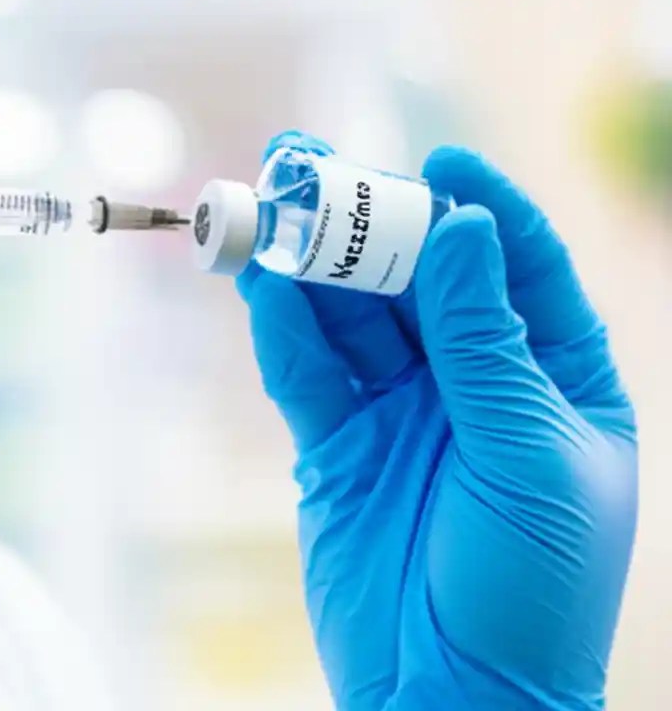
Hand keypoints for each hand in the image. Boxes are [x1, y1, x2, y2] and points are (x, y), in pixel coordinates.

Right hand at [241, 132, 637, 709]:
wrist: (449, 697)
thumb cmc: (529, 587)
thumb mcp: (529, 453)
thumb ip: (488, 343)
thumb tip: (462, 230)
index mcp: (553, 380)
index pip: (519, 268)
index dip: (481, 208)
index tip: (440, 158)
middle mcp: (473, 386)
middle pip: (418, 281)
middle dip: (371, 223)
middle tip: (314, 165)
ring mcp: (399, 416)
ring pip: (351, 319)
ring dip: (312, 266)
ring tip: (270, 208)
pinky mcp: (335, 451)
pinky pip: (307, 374)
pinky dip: (282, 331)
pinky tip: (262, 285)